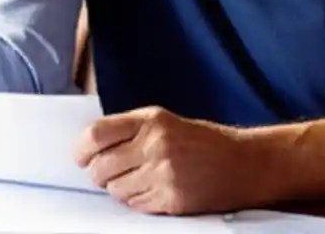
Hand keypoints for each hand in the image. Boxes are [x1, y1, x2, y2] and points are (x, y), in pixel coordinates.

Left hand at [75, 106, 268, 214]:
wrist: (244, 163)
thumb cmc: (202, 142)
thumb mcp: (165, 122)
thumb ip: (130, 130)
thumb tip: (89, 147)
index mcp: (151, 120)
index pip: (97, 134)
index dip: (81, 150)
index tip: (80, 157)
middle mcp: (156, 144)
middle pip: (100, 167)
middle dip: (98, 174)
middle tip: (107, 174)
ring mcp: (164, 173)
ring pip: (115, 190)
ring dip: (118, 189)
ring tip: (136, 181)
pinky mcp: (172, 199)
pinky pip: (135, 205)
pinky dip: (136, 201)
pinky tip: (152, 191)